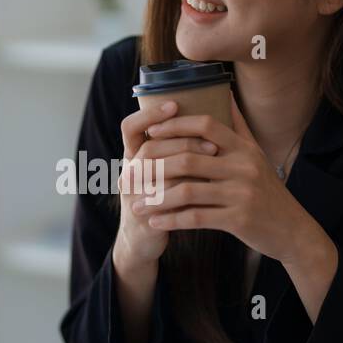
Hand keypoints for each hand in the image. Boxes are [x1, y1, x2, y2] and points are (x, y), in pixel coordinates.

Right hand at [112, 100, 218, 272]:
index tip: (175, 104)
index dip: (149, 114)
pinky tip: (209, 186)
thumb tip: (207, 116)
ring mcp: (134, 195)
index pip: (131, 127)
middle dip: (181, 142)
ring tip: (213, 160)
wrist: (143, 239)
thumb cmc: (161, 196)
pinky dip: (188, 191)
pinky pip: (164, 201)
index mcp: (133, 156)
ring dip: (186, 165)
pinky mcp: (144, 217)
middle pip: (149, 148)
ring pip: (156, 174)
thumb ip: (178, 146)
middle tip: (212, 144)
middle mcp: (129, 172)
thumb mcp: (164, 169)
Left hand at [129, 93, 328, 270]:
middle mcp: (243, 166)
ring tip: (135, 206)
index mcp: (243, 148)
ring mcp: (241, 193)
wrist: (292, 230)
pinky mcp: (239, 219)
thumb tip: (224, 91)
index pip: (204, 125)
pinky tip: (153, 222)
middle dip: (153, 168)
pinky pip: (196, 218)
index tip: (150, 132)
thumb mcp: (256, 154)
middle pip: (188, 158)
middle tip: (130, 176)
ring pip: (188, 191)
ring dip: (156, 199)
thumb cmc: (268, 191)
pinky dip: (171, 220)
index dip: (174, 126)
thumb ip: (237, 125)